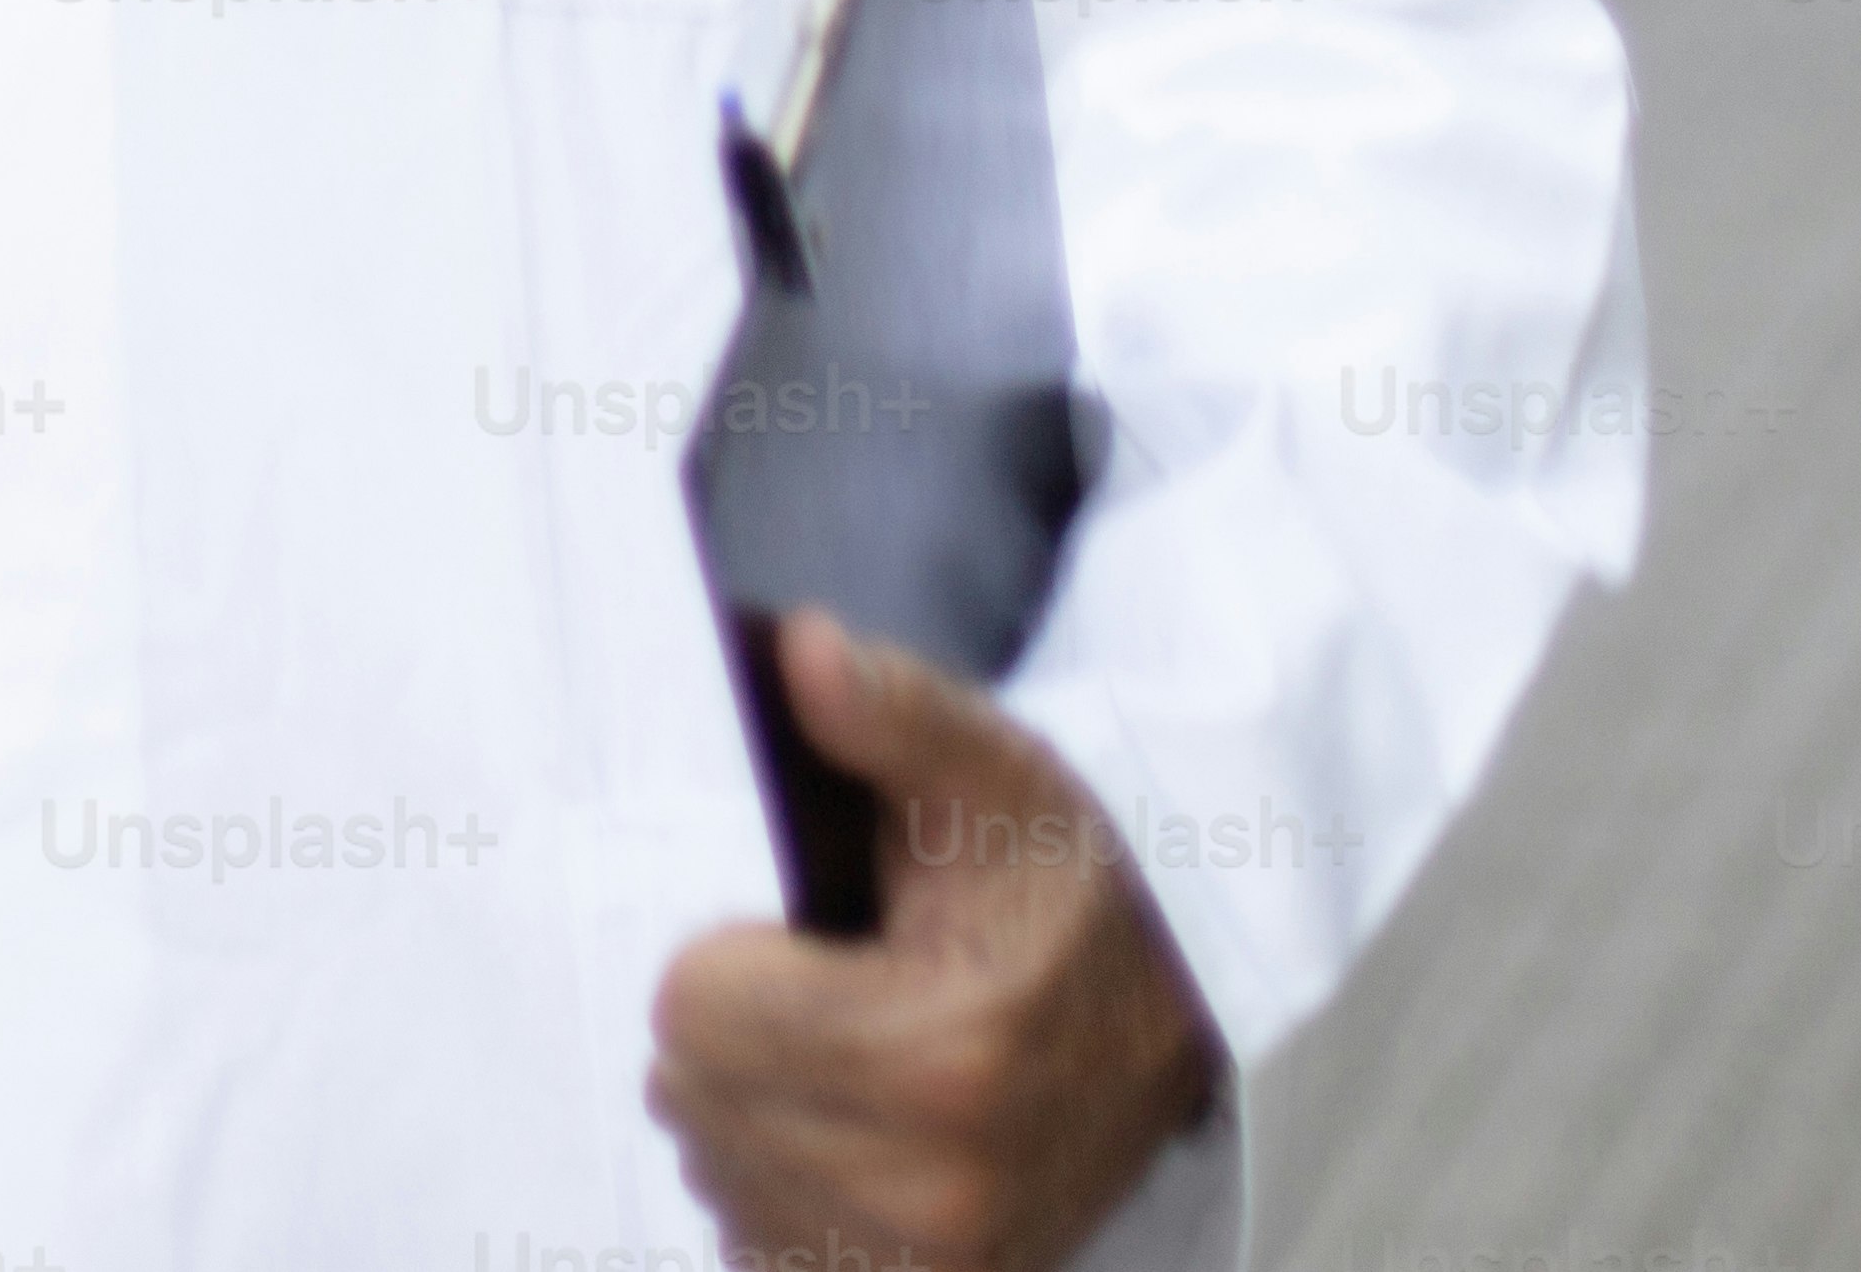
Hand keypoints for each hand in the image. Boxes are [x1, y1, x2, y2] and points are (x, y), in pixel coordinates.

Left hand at [648, 614, 1227, 1271]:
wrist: (1171, 1012)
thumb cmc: (1065, 886)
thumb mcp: (994, 776)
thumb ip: (893, 713)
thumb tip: (804, 650)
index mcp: (944, 1050)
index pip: (691, 1010)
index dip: (727, 953)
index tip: (797, 934)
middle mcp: (937, 1185)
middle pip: (690, 1098)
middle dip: (730, 1032)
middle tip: (822, 989)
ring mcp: (935, 1261)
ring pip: (714, 1178)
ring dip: (748, 1117)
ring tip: (840, 1058)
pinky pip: (758, 1250)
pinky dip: (776, 1192)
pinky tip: (844, 1131)